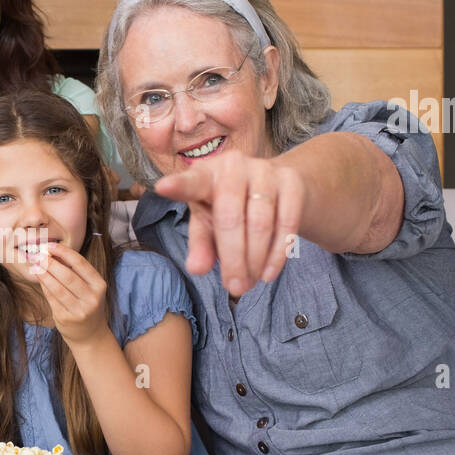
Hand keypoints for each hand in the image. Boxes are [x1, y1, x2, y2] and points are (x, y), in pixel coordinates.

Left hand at [31, 241, 108, 345]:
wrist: (90, 335)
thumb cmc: (87, 305)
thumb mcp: (89, 288)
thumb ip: (74, 272)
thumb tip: (52, 254)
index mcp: (99, 286)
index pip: (80, 264)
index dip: (64, 253)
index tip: (50, 246)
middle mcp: (92, 298)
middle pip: (68, 276)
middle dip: (50, 263)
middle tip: (38, 255)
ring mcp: (79, 310)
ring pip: (58, 288)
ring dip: (44, 274)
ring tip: (35, 265)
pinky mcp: (65, 318)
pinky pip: (51, 298)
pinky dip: (44, 286)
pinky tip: (38, 277)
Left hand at [154, 149, 304, 296]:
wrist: (275, 185)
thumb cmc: (229, 206)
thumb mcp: (209, 223)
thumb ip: (200, 244)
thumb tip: (197, 269)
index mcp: (205, 174)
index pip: (191, 183)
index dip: (178, 186)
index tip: (163, 188)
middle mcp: (234, 166)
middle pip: (230, 217)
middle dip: (233, 258)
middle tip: (234, 288)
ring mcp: (265, 170)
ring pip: (261, 223)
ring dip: (255, 260)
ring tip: (249, 283)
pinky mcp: (291, 181)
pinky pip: (287, 223)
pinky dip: (278, 254)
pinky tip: (268, 273)